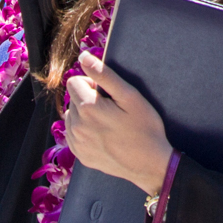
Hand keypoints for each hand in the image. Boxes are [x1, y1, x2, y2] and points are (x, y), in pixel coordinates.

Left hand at [64, 51, 172, 194]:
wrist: (151, 166)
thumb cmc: (145, 128)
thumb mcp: (130, 96)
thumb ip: (104, 75)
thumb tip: (83, 57)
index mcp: (87, 108)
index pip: (74, 81)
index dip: (91, 83)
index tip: (108, 94)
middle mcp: (76, 126)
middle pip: (73, 99)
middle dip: (88, 99)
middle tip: (112, 110)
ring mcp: (77, 143)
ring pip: (71, 117)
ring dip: (84, 115)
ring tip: (108, 123)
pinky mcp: (81, 156)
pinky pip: (74, 135)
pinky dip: (84, 132)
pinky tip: (103, 136)